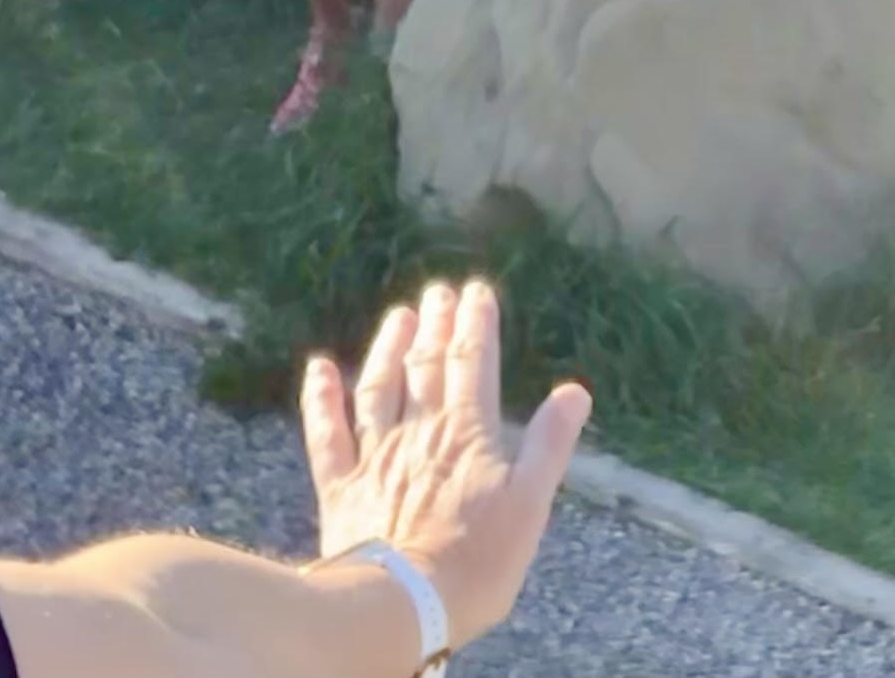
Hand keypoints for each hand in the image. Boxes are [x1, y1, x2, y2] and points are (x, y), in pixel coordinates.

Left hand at [304, 280, 592, 655]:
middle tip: (439, 290)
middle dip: (436, 324)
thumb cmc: (476, 562)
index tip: (477, 290)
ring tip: (398, 315)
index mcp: (467, 433)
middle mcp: (419, 431)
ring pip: (379, 388)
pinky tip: (319, 367)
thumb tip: (575, 391)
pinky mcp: (341, 486)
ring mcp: (375, 456)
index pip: (474, 363)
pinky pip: (327, 434)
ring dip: (388, 348)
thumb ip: (550, 445)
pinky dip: (321, 398)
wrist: (402, 604)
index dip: (476, 324)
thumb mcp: (530, 505)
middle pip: (428, 366)